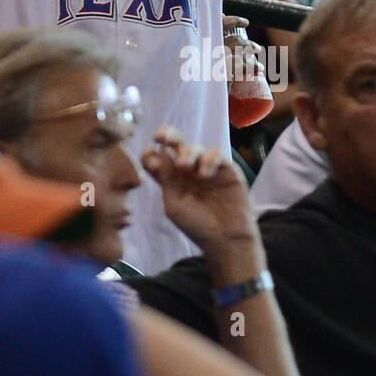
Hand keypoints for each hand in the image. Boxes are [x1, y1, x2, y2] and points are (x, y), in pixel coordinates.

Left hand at [141, 126, 257, 251]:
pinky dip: (208, 159)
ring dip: (187, 152)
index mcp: (172, 179)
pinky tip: (204, 174)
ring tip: (184, 166)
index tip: (148, 155)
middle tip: (160, 136)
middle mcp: (188, 171)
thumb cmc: (197, 226)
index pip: (157, 159)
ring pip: (195, 147)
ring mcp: (207, 169)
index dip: (150, 154)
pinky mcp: (226, 170)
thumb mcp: (174, 204)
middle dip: (167, 135)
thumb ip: (166, 178)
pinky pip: (216, 153)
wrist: (226, 240)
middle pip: (175, 144)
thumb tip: (162, 150)